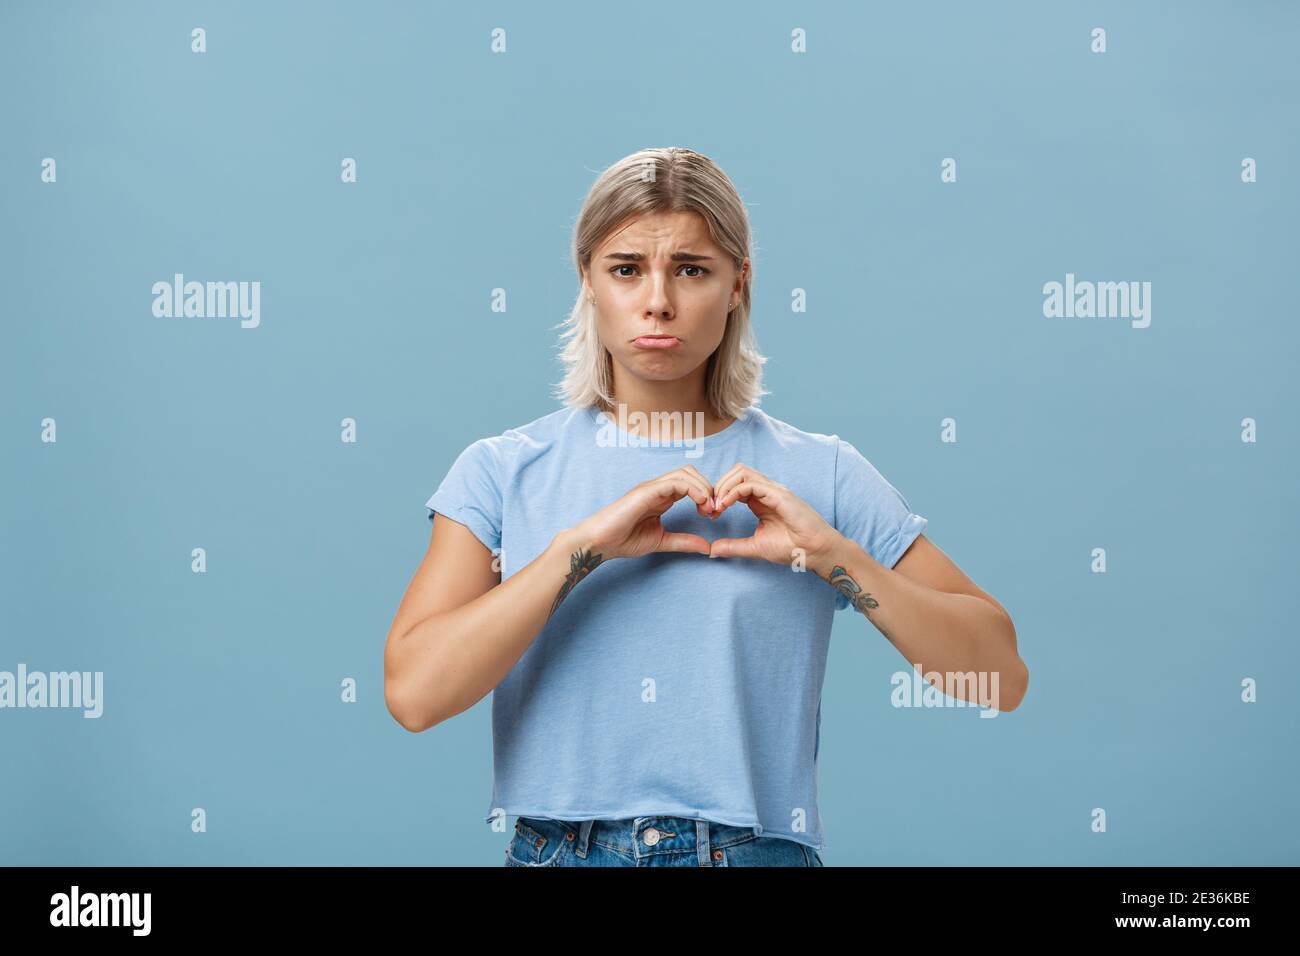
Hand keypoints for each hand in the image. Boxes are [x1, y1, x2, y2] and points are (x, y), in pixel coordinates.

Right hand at [570, 465, 718, 559]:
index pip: (691, 484)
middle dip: (708, 488)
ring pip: (686, 473)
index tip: (713, 514)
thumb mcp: (661, 541)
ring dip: (703, 488)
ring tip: (709, 508)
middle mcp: (657, 488)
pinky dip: (693, 489)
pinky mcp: (646, 491)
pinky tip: (700, 504)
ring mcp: (651, 487)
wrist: (599, 542)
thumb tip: (707, 547)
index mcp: (661, 497)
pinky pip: (675, 482)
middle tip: (714, 510)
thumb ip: (683, 541)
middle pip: (691, 473)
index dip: (706, 495)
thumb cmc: (623, 540)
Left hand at [707, 462, 840, 564]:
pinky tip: (726, 506)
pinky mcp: (778, 494)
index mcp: (760, 500)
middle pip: (735, 472)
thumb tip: (711, 550)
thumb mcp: (755, 547)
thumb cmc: (792, 548)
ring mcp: (773, 490)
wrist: (815, 551)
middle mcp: (766, 491)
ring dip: (724, 486)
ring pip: (741, 472)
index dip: (718, 495)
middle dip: (718, 486)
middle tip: (710, 509)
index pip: (734, 484)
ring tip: (717, 506)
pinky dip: (733, 492)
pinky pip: (750, 483)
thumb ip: (734, 546)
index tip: (710, 514)